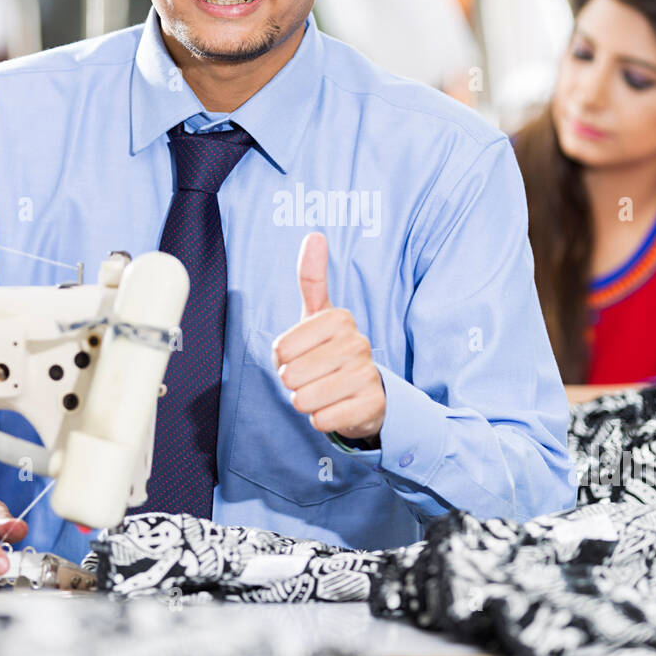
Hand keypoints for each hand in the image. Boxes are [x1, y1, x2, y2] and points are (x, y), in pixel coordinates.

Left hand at [272, 232, 385, 442]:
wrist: (368, 394)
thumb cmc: (332, 353)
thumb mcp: (319, 316)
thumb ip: (313, 278)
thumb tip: (315, 235)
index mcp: (340, 318)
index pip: (282, 348)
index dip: (282, 359)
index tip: (298, 355)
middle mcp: (358, 343)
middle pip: (292, 375)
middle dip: (293, 383)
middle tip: (310, 378)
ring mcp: (368, 374)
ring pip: (306, 399)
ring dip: (305, 402)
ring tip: (320, 393)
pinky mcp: (373, 405)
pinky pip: (324, 420)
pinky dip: (321, 420)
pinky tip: (333, 409)